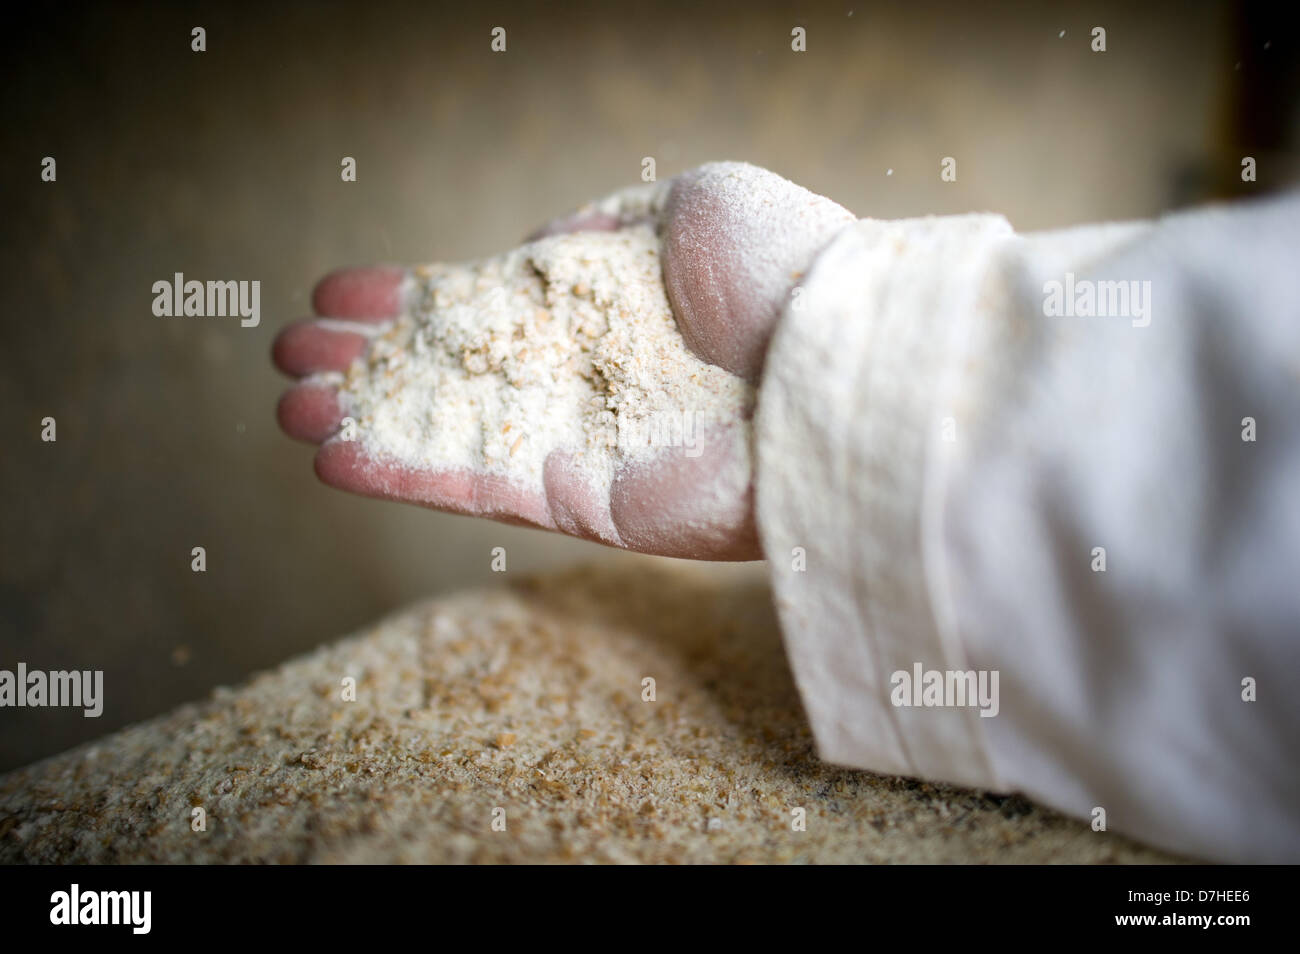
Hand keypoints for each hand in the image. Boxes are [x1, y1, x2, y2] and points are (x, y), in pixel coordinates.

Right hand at [272, 162, 852, 559]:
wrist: (840, 358)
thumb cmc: (784, 268)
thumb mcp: (690, 203)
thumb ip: (599, 229)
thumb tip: (535, 254)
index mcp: (605, 309)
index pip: (483, 305)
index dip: (405, 301)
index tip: (335, 292)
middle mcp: (585, 379)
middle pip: (453, 373)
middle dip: (368, 363)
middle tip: (290, 353)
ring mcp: (581, 444)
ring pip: (449, 434)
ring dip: (364, 421)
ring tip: (287, 408)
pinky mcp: (584, 504)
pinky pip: (476, 489)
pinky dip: (400, 475)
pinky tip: (333, 456)